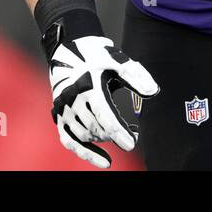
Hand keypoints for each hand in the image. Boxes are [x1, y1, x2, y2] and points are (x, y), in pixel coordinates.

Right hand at [48, 34, 159, 167]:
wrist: (67, 50)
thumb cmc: (96, 55)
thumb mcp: (117, 60)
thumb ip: (136, 76)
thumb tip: (153, 92)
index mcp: (88, 85)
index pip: (105, 117)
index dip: (119, 133)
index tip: (131, 143)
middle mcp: (72, 99)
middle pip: (96, 128)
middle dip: (114, 135)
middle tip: (130, 133)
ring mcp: (63, 109)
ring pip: (85, 135)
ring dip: (103, 139)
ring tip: (116, 134)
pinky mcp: (58, 116)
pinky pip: (69, 141)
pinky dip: (86, 153)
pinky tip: (105, 161)